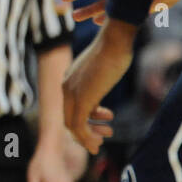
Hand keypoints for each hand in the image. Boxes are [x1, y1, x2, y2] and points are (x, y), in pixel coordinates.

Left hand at [62, 19, 132, 153]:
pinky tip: (100, 141)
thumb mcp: (100, 68)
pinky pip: (79, 125)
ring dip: (88, 137)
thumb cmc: (115, 49)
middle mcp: (66, 87)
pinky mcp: (81, 98)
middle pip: (68, 118)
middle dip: (87, 130)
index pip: (70, 106)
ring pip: (72, 125)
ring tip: (103, 140)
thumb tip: (103, 82)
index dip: (88, 117)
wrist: (115, 40)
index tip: (107, 118)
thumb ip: (96, 79)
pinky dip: (87, 137)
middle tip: (106, 135)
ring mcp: (71, 93)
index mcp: (69, 80)